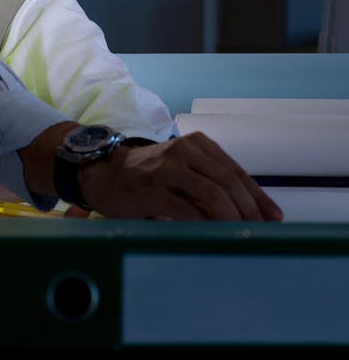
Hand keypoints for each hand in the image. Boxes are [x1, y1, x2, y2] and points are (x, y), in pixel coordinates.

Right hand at [77, 132, 283, 220]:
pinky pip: (185, 209)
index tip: (274, 219)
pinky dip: (203, 225)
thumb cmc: (150, 176)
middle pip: (228, 182)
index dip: (258, 197)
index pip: (236, 171)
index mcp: (197, 143)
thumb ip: (211, 184)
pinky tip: (210, 236)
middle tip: (259, 233)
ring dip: (231, 219)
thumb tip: (254, 213)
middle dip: (249, 211)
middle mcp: (183, 150)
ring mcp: (166, 168)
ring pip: (211, 194)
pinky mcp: (150, 189)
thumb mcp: (184, 170)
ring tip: (238, 236)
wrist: (105, 173)